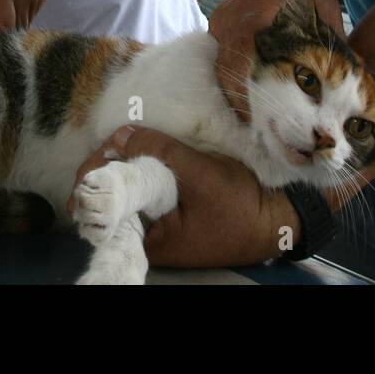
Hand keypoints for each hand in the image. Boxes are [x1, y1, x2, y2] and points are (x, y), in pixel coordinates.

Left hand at [69, 126, 294, 267]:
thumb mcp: (201, 174)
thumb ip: (160, 152)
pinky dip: (143, 169)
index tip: (109, 143)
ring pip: (127, 191)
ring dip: (128, 164)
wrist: (276, 219)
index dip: (97, 172)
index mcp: (147, 240)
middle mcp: (146, 238)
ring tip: (133, 138)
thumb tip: (119, 135)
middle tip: (123, 134)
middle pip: (111, 197)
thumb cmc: (241, 205)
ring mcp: (157, 227)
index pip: (103, 207)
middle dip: (112, 163)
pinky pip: (145, 190)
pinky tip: (146, 151)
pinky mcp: (169, 214)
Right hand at [209, 0, 345, 121]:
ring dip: (239, 97)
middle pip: (230, 74)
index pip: (247, 63)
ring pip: (223, 71)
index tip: (271, 123)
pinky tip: (251, 102)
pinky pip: (222, 61)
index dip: (257, 97)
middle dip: (247, 106)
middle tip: (267, 134)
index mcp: (254, 15)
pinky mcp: (217, 27)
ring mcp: (219, 23)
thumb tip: (353, 81)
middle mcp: (230, 21)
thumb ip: (333, 42)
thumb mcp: (323, 6)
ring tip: (259, 126)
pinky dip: (235, 81)